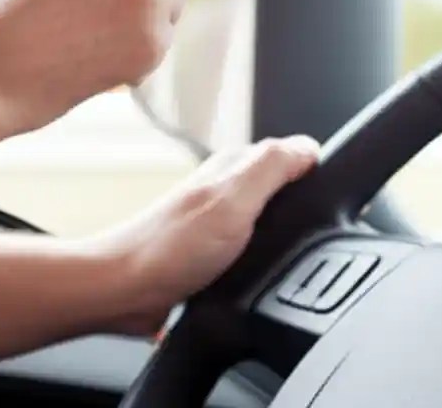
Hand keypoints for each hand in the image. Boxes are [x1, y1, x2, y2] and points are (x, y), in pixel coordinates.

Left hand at [91, 135, 320, 335]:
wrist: (122, 291)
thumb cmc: (168, 249)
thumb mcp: (234, 198)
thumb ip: (274, 167)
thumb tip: (310, 148)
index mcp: (235, 165)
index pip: (294, 154)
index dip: (314, 173)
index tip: (319, 198)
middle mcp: (226, 187)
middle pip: (286, 186)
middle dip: (302, 206)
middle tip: (302, 233)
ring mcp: (218, 219)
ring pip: (270, 217)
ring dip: (282, 235)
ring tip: (283, 253)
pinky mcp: (211, 250)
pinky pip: (252, 245)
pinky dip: (262, 257)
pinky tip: (259, 271)